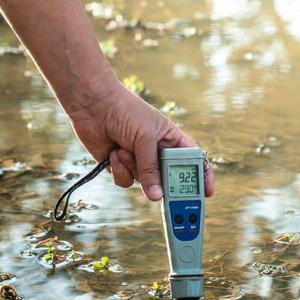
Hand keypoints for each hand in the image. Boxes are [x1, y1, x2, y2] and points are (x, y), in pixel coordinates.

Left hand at [70, 81, 214, 201]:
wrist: (93, 104)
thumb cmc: (125, 111)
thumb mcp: (144, 138)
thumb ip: (151, 168)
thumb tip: (157, 195)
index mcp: (170, 139)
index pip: (192, 159)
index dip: (202, 174)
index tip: (206, 191)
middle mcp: (156, 151)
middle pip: (168, 178)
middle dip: (163, 184)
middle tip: (160, 190)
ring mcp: (138, 159)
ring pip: (144, 182)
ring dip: (132, 168)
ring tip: (123, 149)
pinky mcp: (120, 165)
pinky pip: (125, 181)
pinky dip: (119, 169)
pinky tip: (113, 153)